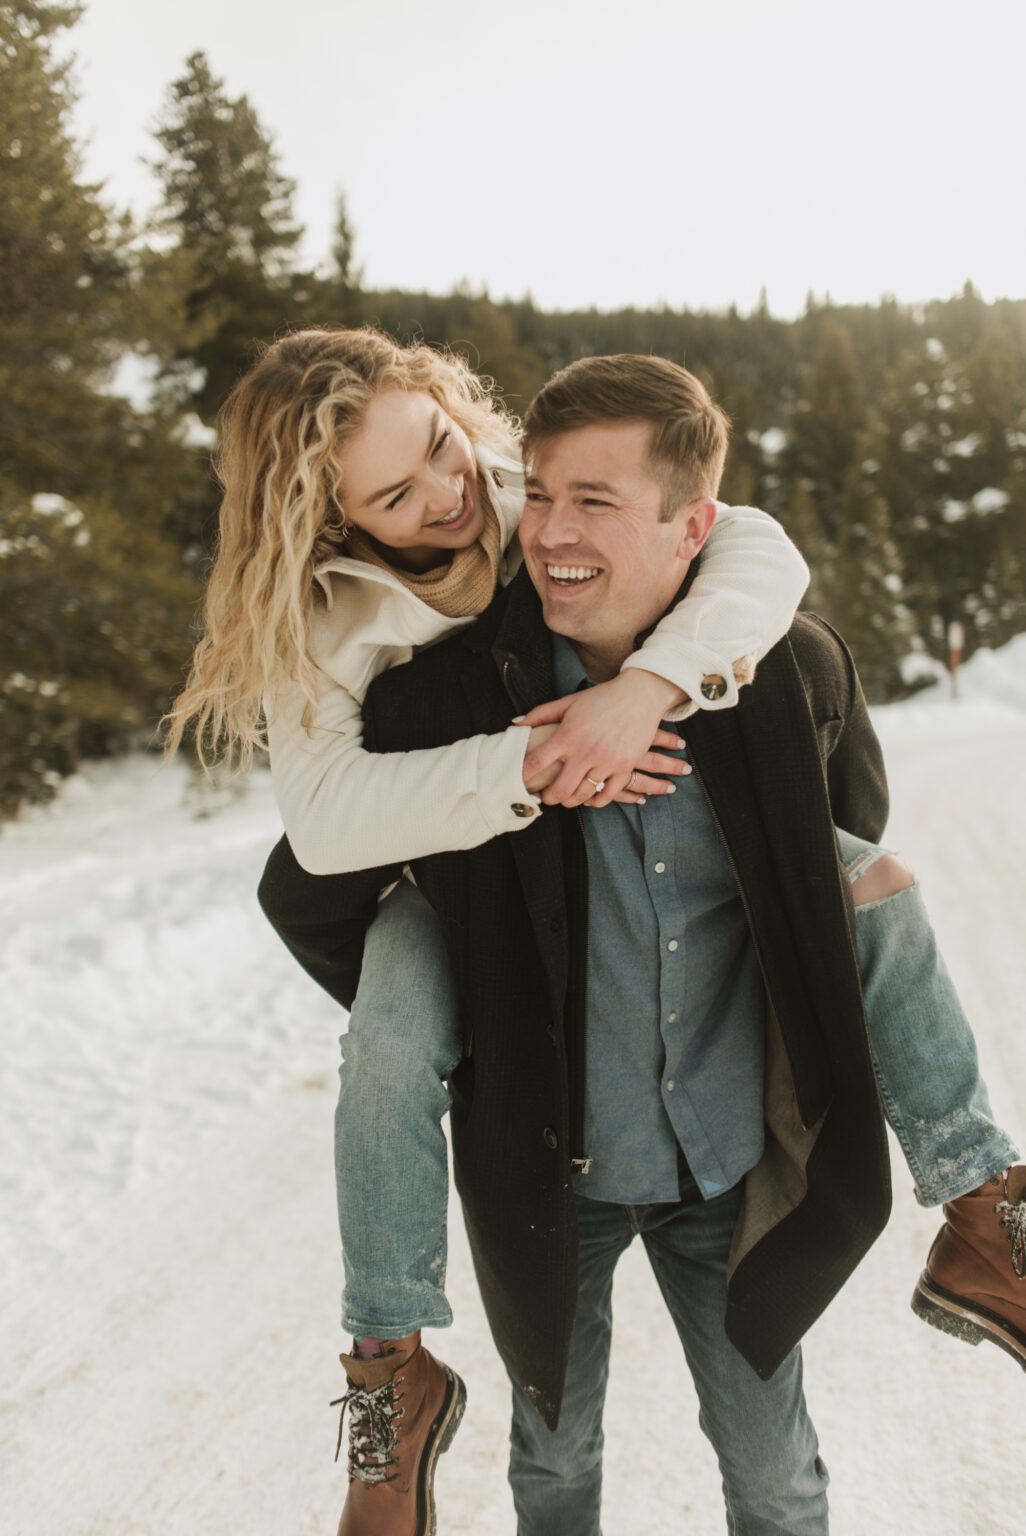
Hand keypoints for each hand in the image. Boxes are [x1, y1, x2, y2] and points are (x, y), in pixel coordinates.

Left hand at [518, 670, 691, 807]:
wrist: (640, 694)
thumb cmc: (601, 698)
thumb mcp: (568, 702)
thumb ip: (540, 714)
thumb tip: (515, 725)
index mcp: (568, 735)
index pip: (537, 762)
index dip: (523, 776)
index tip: (518, 782)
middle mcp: (586, 751)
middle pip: (559, 788)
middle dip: (548, 798)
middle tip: (545, 797)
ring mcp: (607, 761)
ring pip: (582, 795)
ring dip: (571, 801)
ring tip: (566, 798)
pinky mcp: (625, 767)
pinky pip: (608, 795)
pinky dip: (596, 801)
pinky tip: (590, 798)